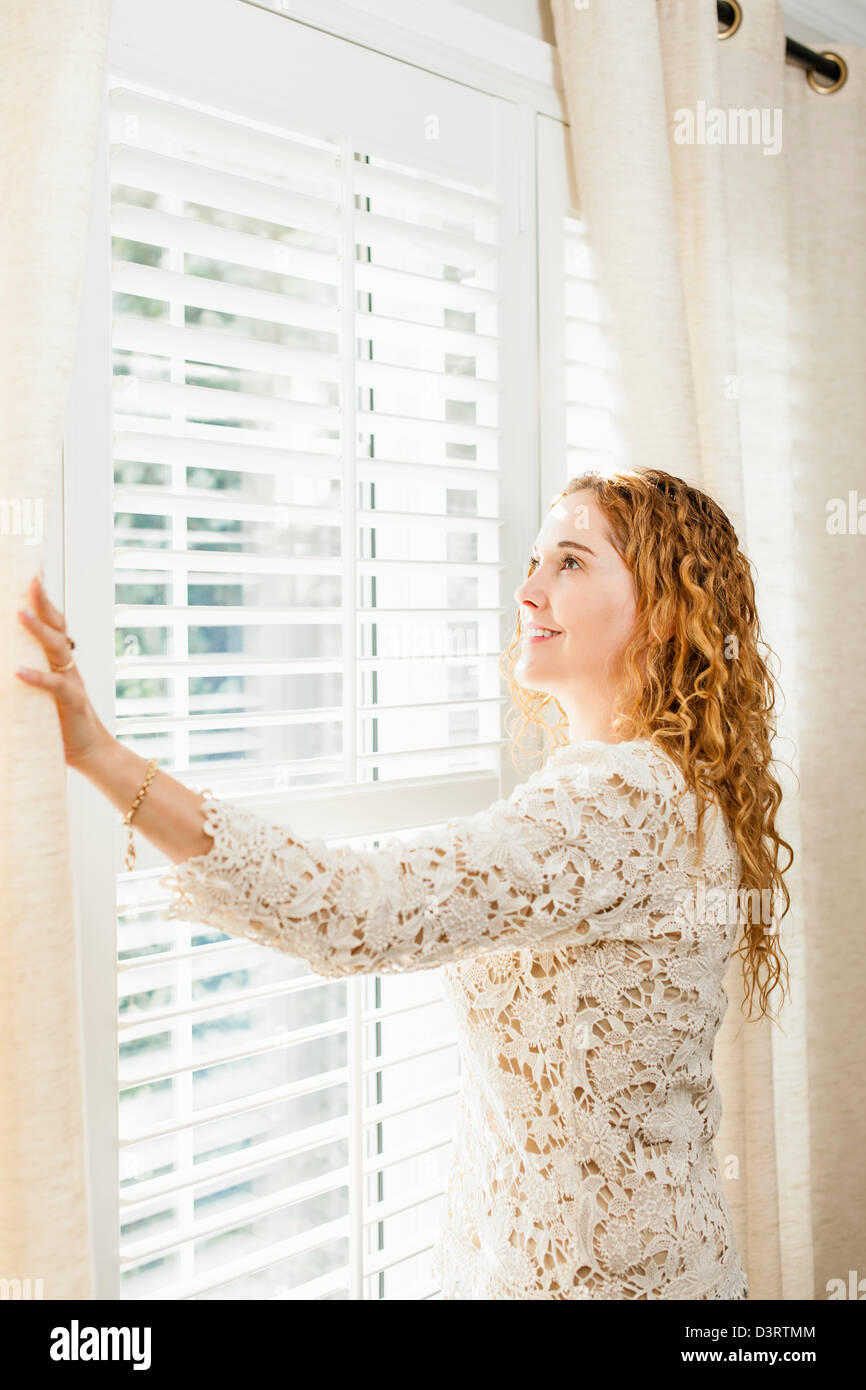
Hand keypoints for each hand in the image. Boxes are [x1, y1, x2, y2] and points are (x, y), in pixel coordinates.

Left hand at [15, 573, 110, 768]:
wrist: (91, 751)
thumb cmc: (62, 723)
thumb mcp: (41, 694)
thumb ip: (29, 677)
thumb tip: (8, 665)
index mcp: (60, 661)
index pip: (53, 624)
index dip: (44, 601)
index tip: (34, 575)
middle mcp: (68, 666)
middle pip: (57, 627)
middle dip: (44, 602)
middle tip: (32, 580)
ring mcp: (72, 682)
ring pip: (57, 648)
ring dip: (37, 630)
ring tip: (18, 614)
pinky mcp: (72, 703)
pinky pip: (55, 686)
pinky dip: (36, 677)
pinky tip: (18, 672)